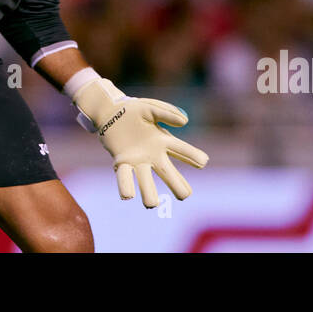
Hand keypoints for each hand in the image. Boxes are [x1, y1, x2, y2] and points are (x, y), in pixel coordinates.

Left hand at [72, 77, 208, 207]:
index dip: (193, 156)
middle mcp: (152, 155)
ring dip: (148, 193)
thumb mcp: (151, 107)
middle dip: (177, 185)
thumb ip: (167, 112)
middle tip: (184, 195)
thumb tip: (185, 122)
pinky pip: (124, 177)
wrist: (109, 112)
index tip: (203, 162)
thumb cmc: (133, 110)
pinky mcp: (122, 162)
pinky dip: (126, 187)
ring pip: (146, 181)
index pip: (182, 150)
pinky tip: (128, 196)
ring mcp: (137, 161)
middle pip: (167, 173)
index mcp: (163, 141)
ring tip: (151, 204)